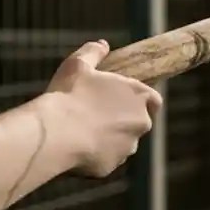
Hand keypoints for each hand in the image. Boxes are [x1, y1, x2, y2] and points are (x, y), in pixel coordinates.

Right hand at [43, 40, 163, 177]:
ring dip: (109, 138)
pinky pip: (106, 159)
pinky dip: (96, 154)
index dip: (141, 101)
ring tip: (82, 130)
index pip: (153, 100)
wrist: (56, 132)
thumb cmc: (69, 95)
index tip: (123, 101)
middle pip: (138, 122)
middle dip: (122, 120)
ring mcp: (128, 147)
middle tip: (97, 115)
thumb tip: (102, 44)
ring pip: (123, 143)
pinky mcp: (112, 165)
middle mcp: (140, 123)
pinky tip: (76, 146)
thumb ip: (93, 52)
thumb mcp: (78, 65)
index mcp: (138, 96)